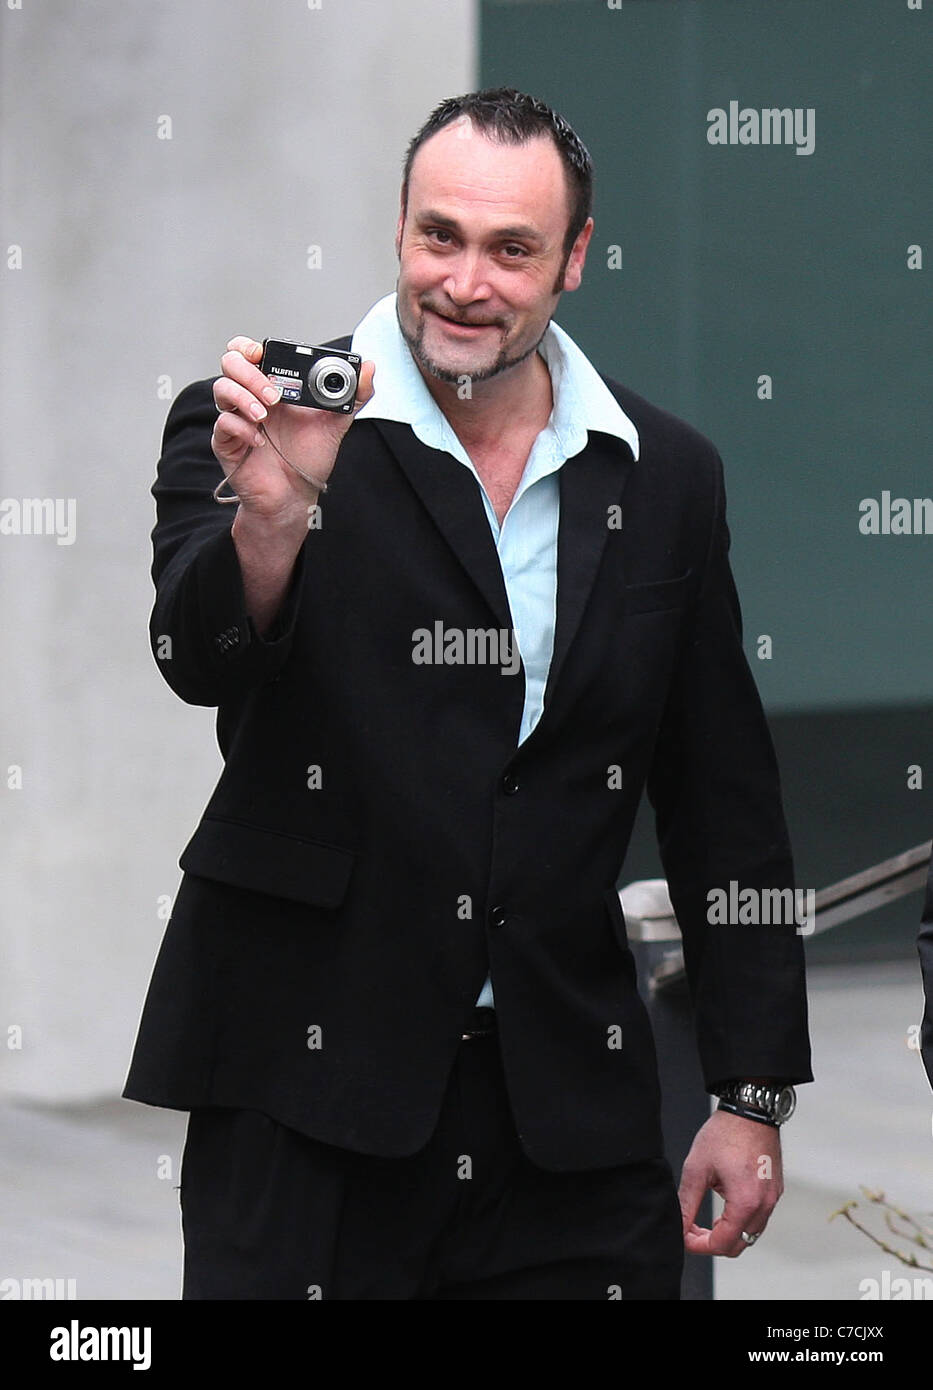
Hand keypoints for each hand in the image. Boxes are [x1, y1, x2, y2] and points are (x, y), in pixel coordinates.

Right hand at [212, 337, 374, 523]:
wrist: (296, 495)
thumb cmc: (309, 459)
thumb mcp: (336, 424)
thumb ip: (354, 395)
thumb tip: (369, 367)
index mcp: (274, 386)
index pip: (249, 352)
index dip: (250, 346)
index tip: (263, 352)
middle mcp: (252, 398)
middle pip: (230, 363)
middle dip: (249, 372)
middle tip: (273, 395)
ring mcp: (237, 418)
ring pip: (221, 389)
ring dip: (243, 397)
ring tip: (265, 416)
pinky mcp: (227, 442)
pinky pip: (223, 424)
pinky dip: (241, 428)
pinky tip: (260, 440)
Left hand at [677, 1108, 782, 1255]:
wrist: (750, 1109)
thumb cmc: (726, 1133)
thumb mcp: (697, 1168)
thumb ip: (688, 1203)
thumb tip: (681, 1227)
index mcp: (746, 1202)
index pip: (723, 1243)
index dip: (699, 1246)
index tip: (685, 1236)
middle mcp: (765, 1204)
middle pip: (740, 1244)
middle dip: (713, 1242)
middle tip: (693, 1229)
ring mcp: (773, 1198)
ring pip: (751, 1233)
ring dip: (728, 1231)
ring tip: (707, 1217)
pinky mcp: (775, 1189)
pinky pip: (759, 1217)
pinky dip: (741, 1219)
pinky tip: (725, 1204)